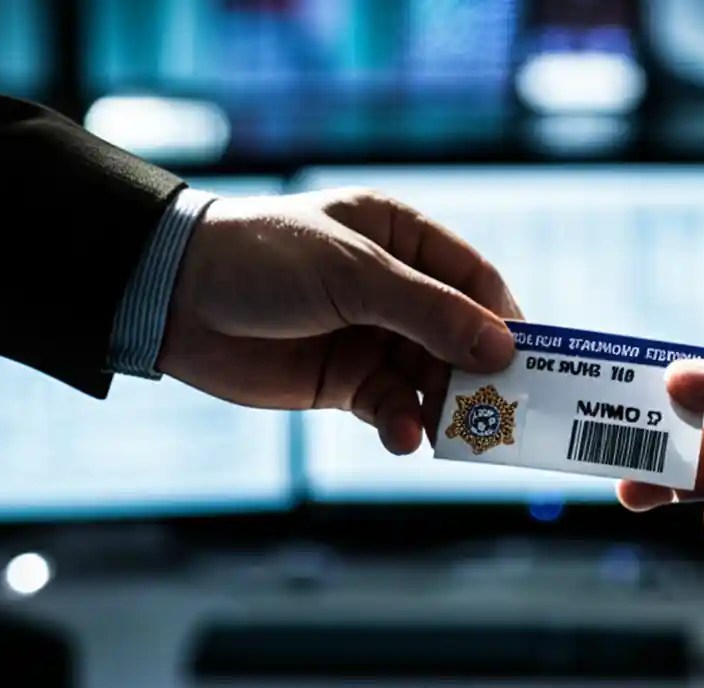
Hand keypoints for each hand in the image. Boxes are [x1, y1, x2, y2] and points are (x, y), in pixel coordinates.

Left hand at [157, 187, 521, 454]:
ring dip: (440, 406)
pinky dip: (402, 422)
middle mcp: (392, 285)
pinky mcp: (343, 379)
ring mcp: (369, 335)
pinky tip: (403, 436)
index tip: (530, 360)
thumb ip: (429, 312)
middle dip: (476, 373)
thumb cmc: (265, 259)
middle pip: (457, 335)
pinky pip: (391, 405)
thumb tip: (502, 347)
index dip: (503, 318)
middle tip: (504, 412)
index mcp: (401, 236)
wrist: (173, 298)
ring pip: (428, 377)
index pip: (473, 278)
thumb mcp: (355, 275)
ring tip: (447, 433)